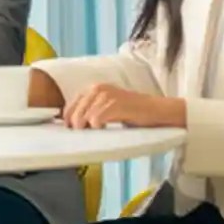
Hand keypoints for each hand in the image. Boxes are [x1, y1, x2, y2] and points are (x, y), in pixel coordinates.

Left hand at [61, 83, 185, 128]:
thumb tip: (72, 124)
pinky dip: (98, 127)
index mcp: (93, 88)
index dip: (67, 119)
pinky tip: (105, 128)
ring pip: (84, 117)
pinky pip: (96, 119)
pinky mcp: (115, 104)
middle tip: (84, 134)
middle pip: (75, 113)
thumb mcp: (107, 107)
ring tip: (98, 131)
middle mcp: (98, 89)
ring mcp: (107, 95)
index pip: (70, 105)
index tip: (69, 130)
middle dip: (76, 126)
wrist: (155, 110)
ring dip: (88, 128)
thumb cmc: (132, 112)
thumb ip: (91, 110)